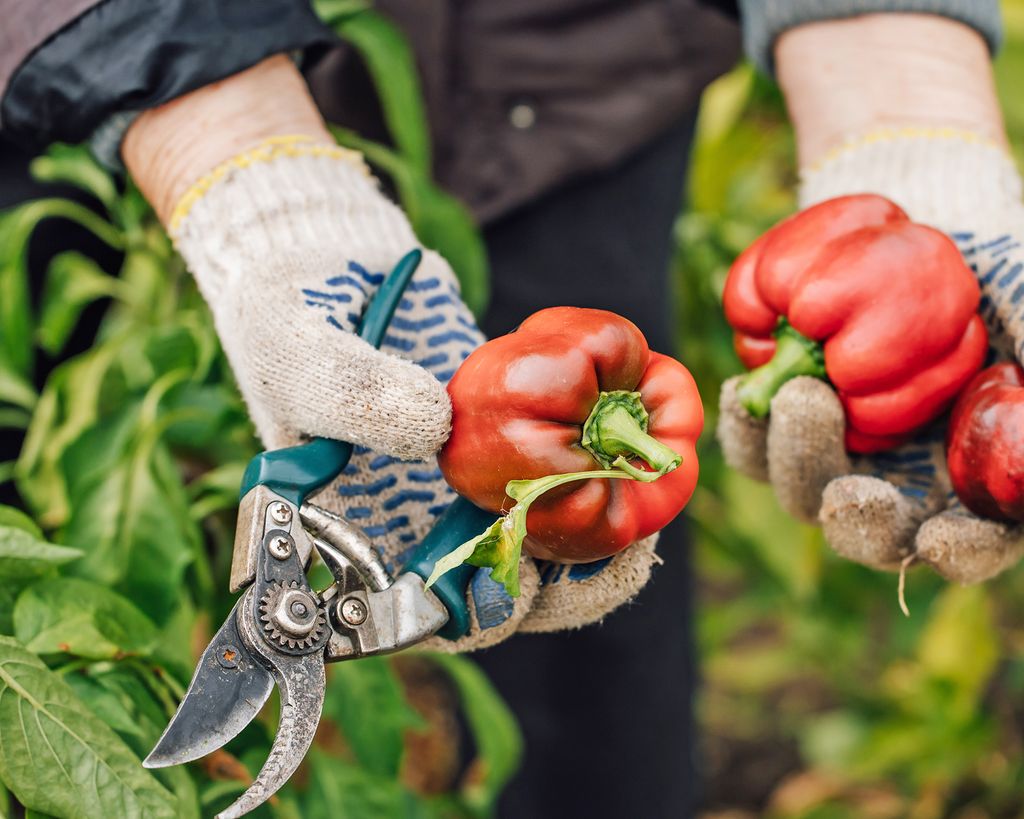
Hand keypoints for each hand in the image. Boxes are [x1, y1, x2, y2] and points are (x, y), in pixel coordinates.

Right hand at [122, 56, 660, 647]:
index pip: (432, 608)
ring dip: (611, 511)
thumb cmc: (283, 317)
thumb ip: (355, 393)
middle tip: (634, 526)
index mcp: (361, 532)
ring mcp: (468, 482)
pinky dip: (604, 452)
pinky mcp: (507, 438)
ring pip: (551, 531)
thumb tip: (431, 425)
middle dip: (581, 567)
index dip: (490, 609)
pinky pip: (564, 465)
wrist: (319, 258)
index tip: (537, 576)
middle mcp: (422, 519)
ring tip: (653, 469)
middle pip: (512, 583)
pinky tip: (638, 418)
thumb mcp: (301, 352)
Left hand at [720, 128, 1023, 583]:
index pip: (974, 542)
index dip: (960, 550)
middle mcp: (903, 483)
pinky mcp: (784, 424)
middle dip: (853, 506)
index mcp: (975, 479)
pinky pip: (755, 444)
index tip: (940, 538)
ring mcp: (839, 457)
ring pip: (802, 491)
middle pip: (869, 530)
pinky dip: (748, 424)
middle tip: (851, 441)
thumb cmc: (1001, 280)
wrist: (930, 229)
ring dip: (791, 456)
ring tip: (792, 393)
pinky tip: (745, 390)